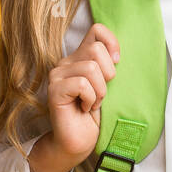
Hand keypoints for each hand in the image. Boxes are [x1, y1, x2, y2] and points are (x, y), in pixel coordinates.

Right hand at [46, 23, 119, 166]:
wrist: (79, 141)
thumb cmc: (94, 115)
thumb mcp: (107, 85)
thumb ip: (107, 65)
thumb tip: (117, 52)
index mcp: (79, 57)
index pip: (97, 30)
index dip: (112, 43)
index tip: (116, 63)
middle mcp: (66, 63)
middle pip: (97, 49)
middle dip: (108, 76)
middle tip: (100, 94)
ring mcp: (57, 75)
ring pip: (91, 68)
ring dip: (100, 91)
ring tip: (93, 103)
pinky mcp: (54, 90)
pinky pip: (82, 84)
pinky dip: (91, 99)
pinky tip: (84, 108)